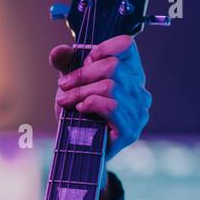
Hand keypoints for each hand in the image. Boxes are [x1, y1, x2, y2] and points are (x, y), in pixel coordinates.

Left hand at [50, 34, 150, 158]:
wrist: (78, 152)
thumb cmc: (78, 117)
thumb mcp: (72, 85)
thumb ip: (66, 65)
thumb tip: (58, 51)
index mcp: (131, 76)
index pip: (127, 47)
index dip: (103, 48)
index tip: (85, 60)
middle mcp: (140, 93)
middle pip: (113, 67)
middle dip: (82, 75)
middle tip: (65, 86)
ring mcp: (138, 113)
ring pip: (110, 86)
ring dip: (82, 92)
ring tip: (67, 101)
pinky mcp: (130, 131)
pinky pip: (112, 106)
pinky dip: (91, 104)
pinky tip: (81, 110)